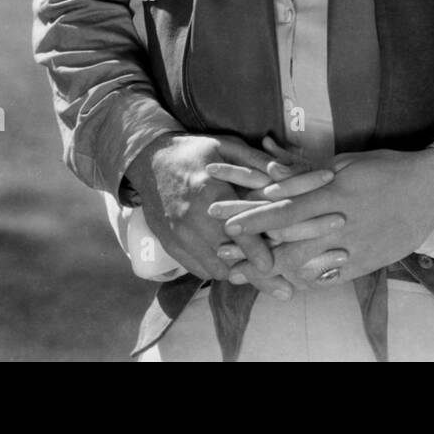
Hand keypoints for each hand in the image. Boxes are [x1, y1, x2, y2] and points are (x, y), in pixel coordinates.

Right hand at [124, 132, 279, 282]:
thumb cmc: (193, 151)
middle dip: (256, 275)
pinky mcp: (171, 244)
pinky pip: (198, 269)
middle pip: (228, 257)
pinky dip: (217, 270)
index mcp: (209, 191)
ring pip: (214, 268)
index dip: (254, 250)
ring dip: (236, 271)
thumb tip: (283, 173)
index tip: (272, 265)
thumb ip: (255, 160)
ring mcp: (179, 234)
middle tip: (281, 288)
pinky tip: (232, 263)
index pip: (235, 228)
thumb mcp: (225, 144)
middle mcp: (192, 218)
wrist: (149, 161)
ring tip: (257, 271)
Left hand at [214, 148, 433, 285]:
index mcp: (333, 193)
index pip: (284, 209)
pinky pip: (329, 277)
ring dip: (271, 269)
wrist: (429, 190)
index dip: (253, 218)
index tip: (227, 223)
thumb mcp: (345, 162)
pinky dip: (305, 279)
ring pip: (305, 264)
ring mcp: (353, 247)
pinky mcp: (366, 262)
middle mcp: (339, 223)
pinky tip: (286, 281)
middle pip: (287, 241)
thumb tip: (272, 169)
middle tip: (223, 252)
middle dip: (251, 248)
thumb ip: (308, 172)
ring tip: (245, 272)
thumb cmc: (385, 168)